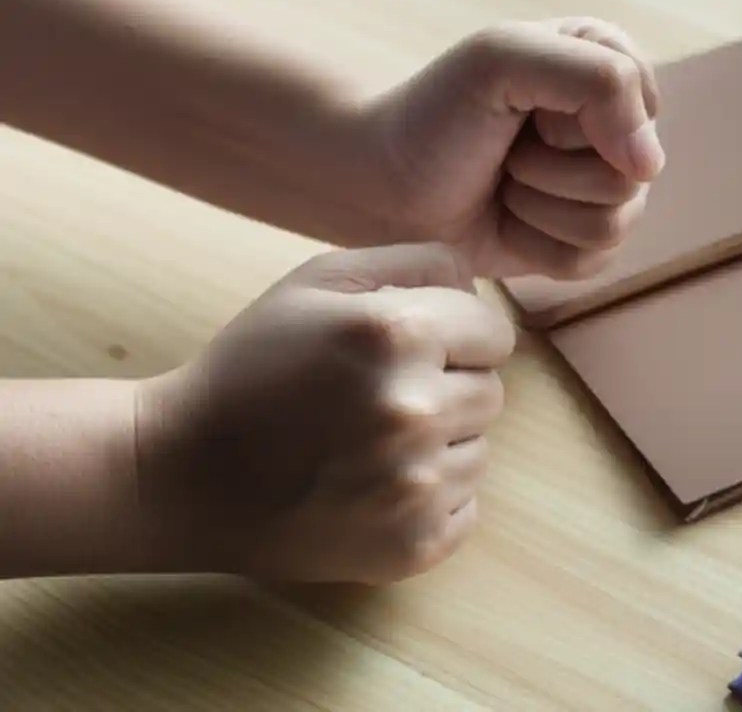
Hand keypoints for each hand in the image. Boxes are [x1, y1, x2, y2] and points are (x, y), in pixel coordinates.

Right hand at [134, 244, 513, 584]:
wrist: (179, 474)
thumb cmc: (251, 366)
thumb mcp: (316, 281)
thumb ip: (413, 263)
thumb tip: (477, 284)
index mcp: (399, 334)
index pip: (494, 332)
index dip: (456, 335)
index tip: (414, 349)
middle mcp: (418, 410)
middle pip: (490, 392)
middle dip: (446, 387)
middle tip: (378, 398)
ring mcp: (418, 486)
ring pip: (480, 451)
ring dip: (440, 444)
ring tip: (369, 443)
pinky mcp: (413, 545)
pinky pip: (466, 508)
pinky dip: (431, 499)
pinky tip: (373, 487)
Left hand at [359, 17, 663, 279]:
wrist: (383, 185)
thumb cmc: (435, 113)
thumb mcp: (505, 58)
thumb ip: (597, 82)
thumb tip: (649, 167)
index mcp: (605, 61)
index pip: (640, 100)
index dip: (580, 117)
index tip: (527, 107)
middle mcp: (615, 124)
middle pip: (631, 174)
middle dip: (553, 171)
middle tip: (506, 153)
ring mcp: (603, 186)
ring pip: (615, 223)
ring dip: (541, 209)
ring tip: (503, 184)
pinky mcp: (585, 241)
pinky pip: (594, 261)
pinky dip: (538, 247)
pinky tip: (507, 221)